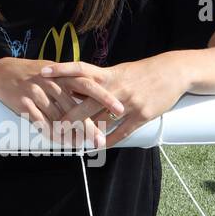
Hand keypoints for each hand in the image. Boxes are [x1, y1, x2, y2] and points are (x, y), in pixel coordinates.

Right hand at [0, 57, 122, 130]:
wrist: (2, 72)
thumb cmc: (32, 73)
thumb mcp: (53, 72)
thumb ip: (71, 82)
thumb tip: (95, 96)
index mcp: (61, 74)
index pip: (87, 84)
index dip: (105, 97)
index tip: (120, 109)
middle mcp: (50, 82)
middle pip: (74, 107)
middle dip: (88, 125)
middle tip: (99, 140)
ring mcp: (36, 93)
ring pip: (58, 118)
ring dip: (69, 135)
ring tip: (79, 145)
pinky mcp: (24, 104)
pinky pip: (40, 123)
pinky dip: (50, 134)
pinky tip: (58, 141)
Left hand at [52, 60, 186, 147]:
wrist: (172, 72)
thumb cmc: (141, 72)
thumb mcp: (118, 71)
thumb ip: (98, 80)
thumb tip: (73, 85)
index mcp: (108, 74)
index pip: (80, 69)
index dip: (61, 70)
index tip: (42, 72)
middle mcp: (116, 88)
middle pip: (87, 104)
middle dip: (69, 116)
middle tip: (53, 126)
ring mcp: (129, 103)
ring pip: (103, 121)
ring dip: (87, 133)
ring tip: (72, 142)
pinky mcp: (142, 115)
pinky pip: (122, 132)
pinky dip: (109, 140)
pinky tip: (98, 147)